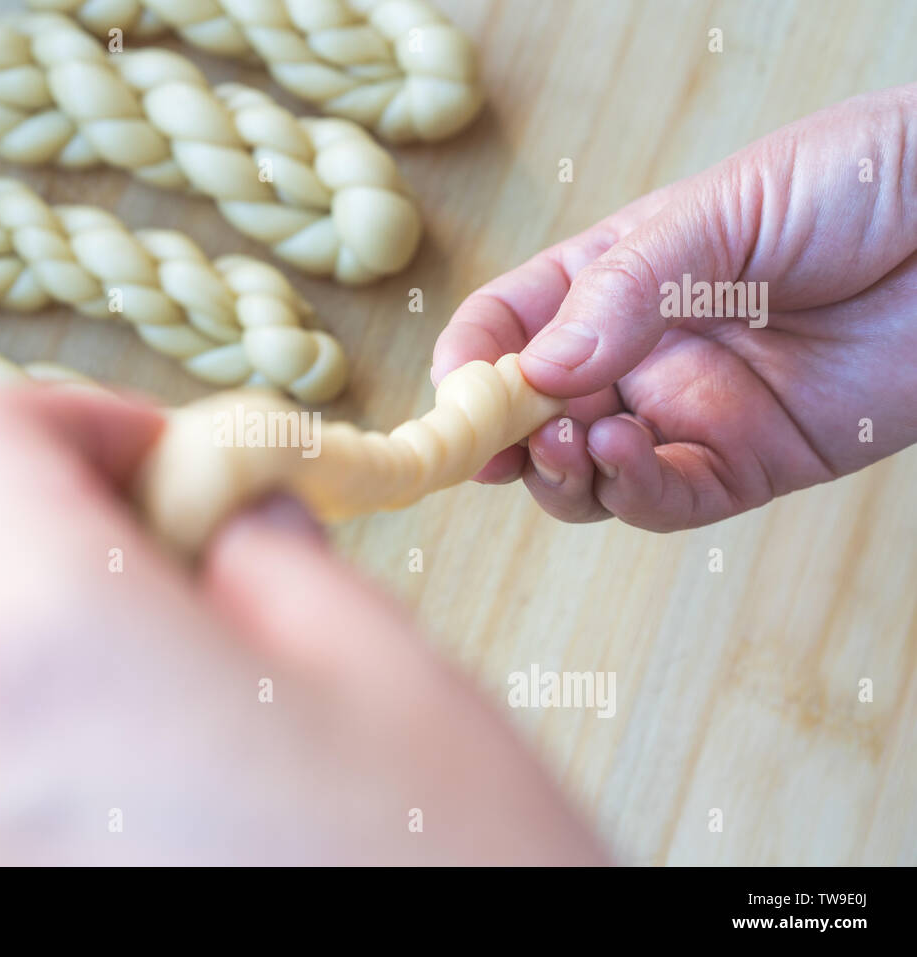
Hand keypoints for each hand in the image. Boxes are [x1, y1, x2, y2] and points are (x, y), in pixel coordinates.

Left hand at [0, 386, 603, 864]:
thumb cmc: (463, 895)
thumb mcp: (396, 678)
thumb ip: (272, 549)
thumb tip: (219, 499)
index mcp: (49, 665)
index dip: (60, 422)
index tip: (168, 463)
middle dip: (29, 532)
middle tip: (175, 563)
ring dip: (21, 646)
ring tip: (179, 687)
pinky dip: (21, 752)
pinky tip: (153, 792)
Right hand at [433, 84, 916, 529]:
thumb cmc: (859, 182)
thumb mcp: (726, 213)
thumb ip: (627, 290)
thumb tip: (536, 370)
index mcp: (615, 277)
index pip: (511, 325)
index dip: (471, 363)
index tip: (456, 395)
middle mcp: (639, 352)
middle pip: (535, 414)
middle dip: (504, 436)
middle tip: (502, 442)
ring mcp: (688, 412)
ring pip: (588, 473)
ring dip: (561, 472)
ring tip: (571, 443)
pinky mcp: (749, 463)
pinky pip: (668, 499)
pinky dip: (633, 491)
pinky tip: (625, 455)